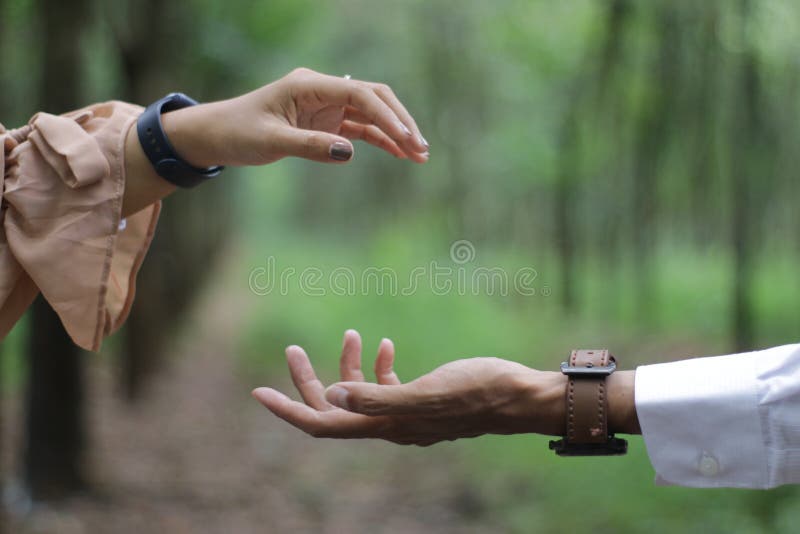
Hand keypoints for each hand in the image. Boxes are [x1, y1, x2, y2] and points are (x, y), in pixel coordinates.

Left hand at [165, 67, 429, 166]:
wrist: (219, 136)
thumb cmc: (239, 133)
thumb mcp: (272, 141)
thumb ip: (310, 146)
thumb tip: (349, 153)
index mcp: (310, 85)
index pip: (359, 94)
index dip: (387, 115)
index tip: (405, 139)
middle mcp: (323, 91)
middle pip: (374, 99)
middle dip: (400, 121)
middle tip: (422, 147)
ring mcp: (326, 106)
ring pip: (371, 115)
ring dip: (395, 133)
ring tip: (419, 156)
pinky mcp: (326, 123)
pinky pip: (360, 129)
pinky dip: (380, 141)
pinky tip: (399, 154)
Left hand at [251, 330, 569, 445]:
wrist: (522, 397)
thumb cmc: (482, 391)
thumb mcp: (430, 392)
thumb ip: (380, 398)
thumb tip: (329, 398)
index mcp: (386, 427)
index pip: (322, 425)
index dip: (288, 410)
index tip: (258, 391)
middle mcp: (390, 426)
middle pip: (334, 409)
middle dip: (309, 380)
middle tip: (291, 348)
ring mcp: (406, 415)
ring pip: (360, 395)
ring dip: (346, 366)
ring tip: (351, 333)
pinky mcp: (422, 402)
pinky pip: (388, 388)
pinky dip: (378, 367)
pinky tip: (382, 344)